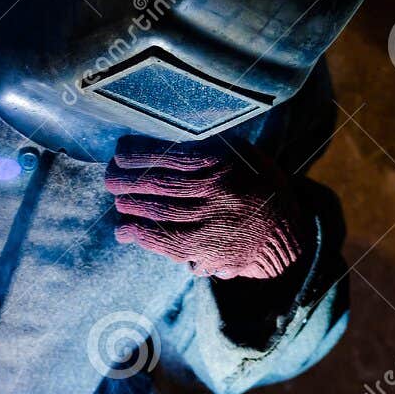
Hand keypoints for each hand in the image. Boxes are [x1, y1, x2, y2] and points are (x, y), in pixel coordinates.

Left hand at [106, 137, 307, 280]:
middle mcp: (219, 193)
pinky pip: (164, 240)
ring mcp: (212, 223)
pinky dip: (140, 234)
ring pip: (160, 212)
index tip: (120, 154)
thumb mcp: (247, 158)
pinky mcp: (206, 250)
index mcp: (227, 164)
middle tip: (109, 177)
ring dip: (131, 206)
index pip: (174, 156)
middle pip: (161, 184)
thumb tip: (167, 142)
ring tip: (118, 200)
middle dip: (128, 180)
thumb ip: (214, 148)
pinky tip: (124, 230)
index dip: (141, 155)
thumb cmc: (260, 190)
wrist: (285, 238)